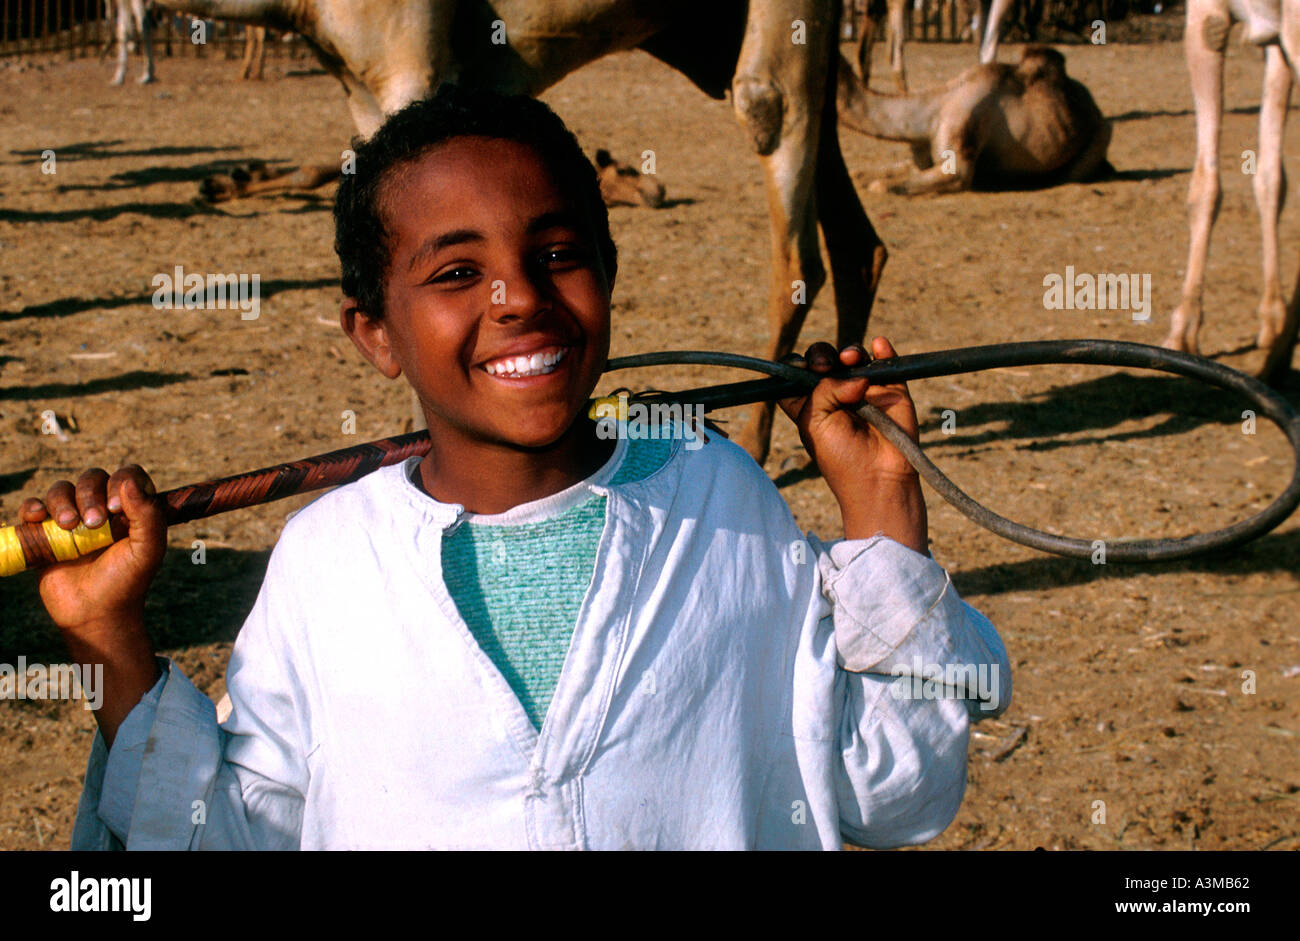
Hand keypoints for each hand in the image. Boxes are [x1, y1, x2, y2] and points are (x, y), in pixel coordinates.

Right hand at [19, 465, 166, 632]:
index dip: (121, 482)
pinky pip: (34, 507)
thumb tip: (128, 483)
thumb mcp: (148, 550)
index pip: (128, 476)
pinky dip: (33, 507)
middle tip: (93, 523)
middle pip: (92, 478)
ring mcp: (74, 520)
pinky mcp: (47, 532)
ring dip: (62, 501)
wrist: (95, 613)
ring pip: (62, 489)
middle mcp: (103, 509)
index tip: (115, 508)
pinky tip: (38, 518)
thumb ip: (148, 516)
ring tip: (69, 526)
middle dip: (90, 494)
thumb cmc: (126, 582)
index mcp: (132, 509)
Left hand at [777, 337, 927, 552]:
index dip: (795, 366)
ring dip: (849, 352)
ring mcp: (863, 390)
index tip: (799, 369)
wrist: (879, 479)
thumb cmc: (841, 458)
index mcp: (810, 405)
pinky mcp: (890, 390)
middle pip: (823, 360)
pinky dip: (882, 348)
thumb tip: (855, 375)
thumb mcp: (815, 423)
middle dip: (821, 356)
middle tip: (824, 367)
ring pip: (852, 357)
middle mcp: (835, 395)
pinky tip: (877, 344)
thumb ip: (823, 390)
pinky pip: (886, 361)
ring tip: (849, 361)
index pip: (796, 375)